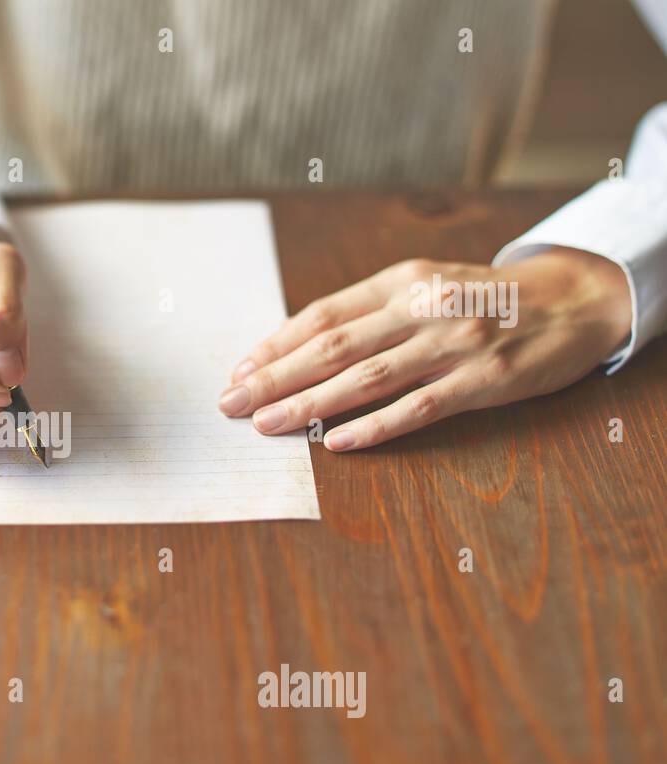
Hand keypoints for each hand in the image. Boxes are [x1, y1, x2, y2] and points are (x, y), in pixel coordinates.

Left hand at [219, 250, 632, 450]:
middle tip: (231, 404)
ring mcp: (454, 344)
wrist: (572, 299)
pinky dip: (375, 426)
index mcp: (401, 281)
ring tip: (267, 426)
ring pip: (366, 378)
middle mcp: (422, 307)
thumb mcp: (423, 284)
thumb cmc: (480, 298)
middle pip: (332, 347)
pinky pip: (419, 407)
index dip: (275, 346)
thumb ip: (366, 310)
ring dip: (309, 403)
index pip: (322, 316)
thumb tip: (294, 344)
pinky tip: (336, 442)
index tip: (238, 373)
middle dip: (274, 378)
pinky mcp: (483, 381)